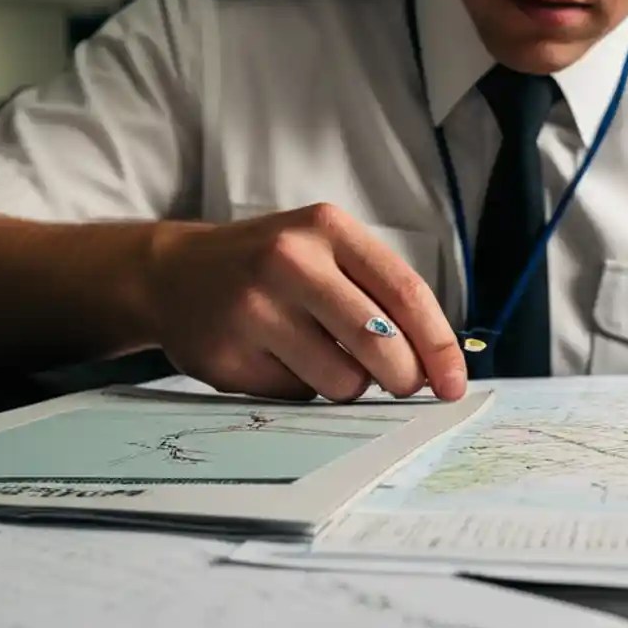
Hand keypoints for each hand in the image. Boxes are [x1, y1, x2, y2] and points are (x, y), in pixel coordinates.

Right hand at [145, 203, 466, 402]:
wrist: (172, 273)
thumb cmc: (267, 266)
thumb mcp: (322, 251)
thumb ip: (377, 294)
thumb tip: (436, 364)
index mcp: (327, 230)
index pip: (406, 293)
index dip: (439, 346)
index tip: (455, 384)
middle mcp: (289, 261)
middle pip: (380, 343)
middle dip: (403, 378)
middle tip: (401, 385)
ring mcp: (254, 309)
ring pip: (342, 381)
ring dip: (347, 385)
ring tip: (319, 357)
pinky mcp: (229, 356)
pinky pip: (296, 397)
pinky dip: (300, 389)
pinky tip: (274, 360)